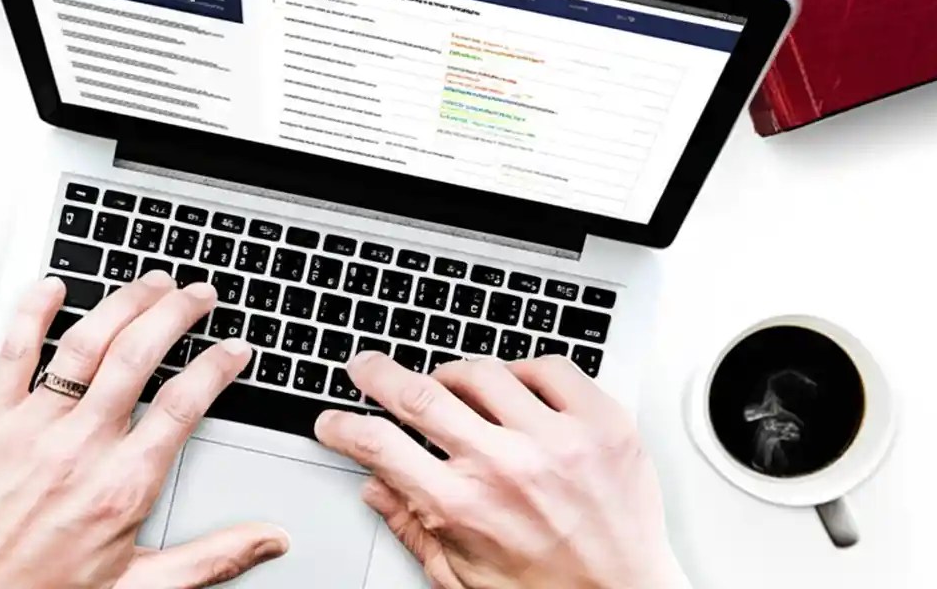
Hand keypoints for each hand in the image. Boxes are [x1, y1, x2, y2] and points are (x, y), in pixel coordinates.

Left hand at [0, 274, 287, 588]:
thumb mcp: (142, 584)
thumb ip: (213, 557)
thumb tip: (268, 540)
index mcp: (123, 485)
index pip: (183, 404)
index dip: (217, 366)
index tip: (234, 348)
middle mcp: (80, 449)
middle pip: (139, 355)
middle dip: (177, 313)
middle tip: (199, 296)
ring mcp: (32, 429)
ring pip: (86, 343)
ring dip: (124, 302)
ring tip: (151, 283)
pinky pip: (13, 351)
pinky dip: (33, 312)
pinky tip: (54, 287)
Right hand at [316, 352, 686, 588]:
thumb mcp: (462, 574)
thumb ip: (413, 525)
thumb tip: (374, 486)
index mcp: (463, 507)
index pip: (379, 445)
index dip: (343, 425)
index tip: (334, 420)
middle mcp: (506, 468)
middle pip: (419, 393)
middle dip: (378, 373)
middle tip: (366, 367)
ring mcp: (558, 441)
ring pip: (483, 371)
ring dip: (455, 374)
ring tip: (452, 386)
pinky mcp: (602, 424)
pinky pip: (550, 368)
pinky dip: (524, 371)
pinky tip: (517, 389)